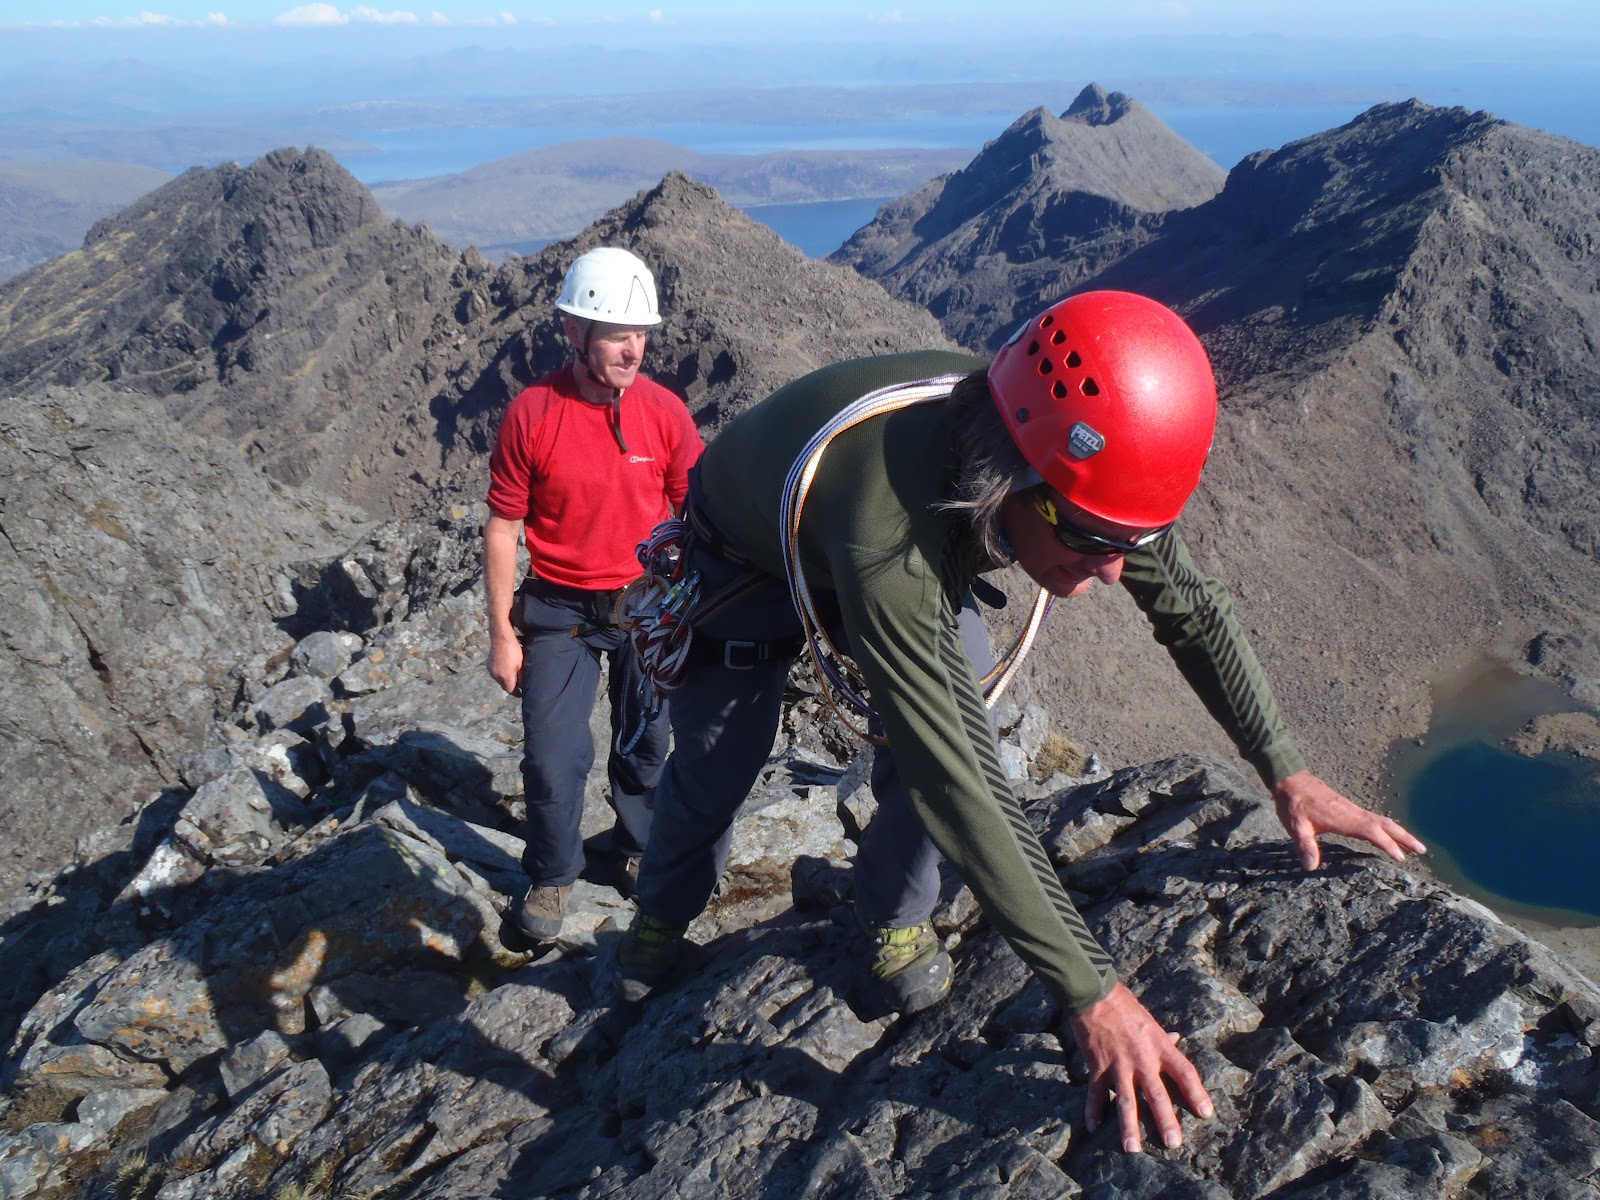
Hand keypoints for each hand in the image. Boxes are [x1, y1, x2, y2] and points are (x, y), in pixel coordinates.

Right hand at [487, 637, 523, 695]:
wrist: (501, 638)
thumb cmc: (513, 650)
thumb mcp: (521, 664)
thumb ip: (521, 676)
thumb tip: (522, 684)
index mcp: (505, 677)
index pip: (511, 690)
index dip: (517, 693)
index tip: (522, 693)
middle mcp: (496, 676)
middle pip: (504, 686)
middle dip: (511, 686)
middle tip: (518, 686)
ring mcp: (491, 670)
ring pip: (499, 680)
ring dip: (505, 680)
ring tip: (512, 677)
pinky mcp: (489, 665)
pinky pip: (495, 673)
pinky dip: (501, 674)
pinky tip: (505, 669)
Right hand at [1067, 982, 1212, 1152]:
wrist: (1094, 994)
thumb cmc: (1124, 1005)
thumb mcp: (1149, 1020)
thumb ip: (1162, 1038)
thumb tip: (1176, 1041)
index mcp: (1159, 1045)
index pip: (1184, 1072)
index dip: (1196, 1093)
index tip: (1206, 1113)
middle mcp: (1142, 1058)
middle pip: (1157, 1094)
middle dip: (1165, 1120)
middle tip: (1173, 1144)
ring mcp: (1119, 1063)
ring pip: (1127, 1100)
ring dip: (1129, 1126)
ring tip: (1132, 1149)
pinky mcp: (1097, 1065)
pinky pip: (1096, 1092)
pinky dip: (1093, 1110)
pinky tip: (1092, 1127)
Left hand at [1271, 770, 1426, 870]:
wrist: (1290, 780)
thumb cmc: (1293, 804)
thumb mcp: (1295, 826)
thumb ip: (1304, 845)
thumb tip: (1310, 866)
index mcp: (1344, 818)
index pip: (1372, 832)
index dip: (1386, 844)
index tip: (1401, 857)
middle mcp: (1353, 813)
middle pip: (1385, 825)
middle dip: (1405, 837)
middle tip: (1423, 850)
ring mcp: (1353, 810)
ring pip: (1382, 821)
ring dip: (1399, 832)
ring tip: (1414, 846)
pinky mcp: (1349, 809)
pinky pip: (1374, 819)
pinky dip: (1386, 828)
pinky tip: (1387, 835)